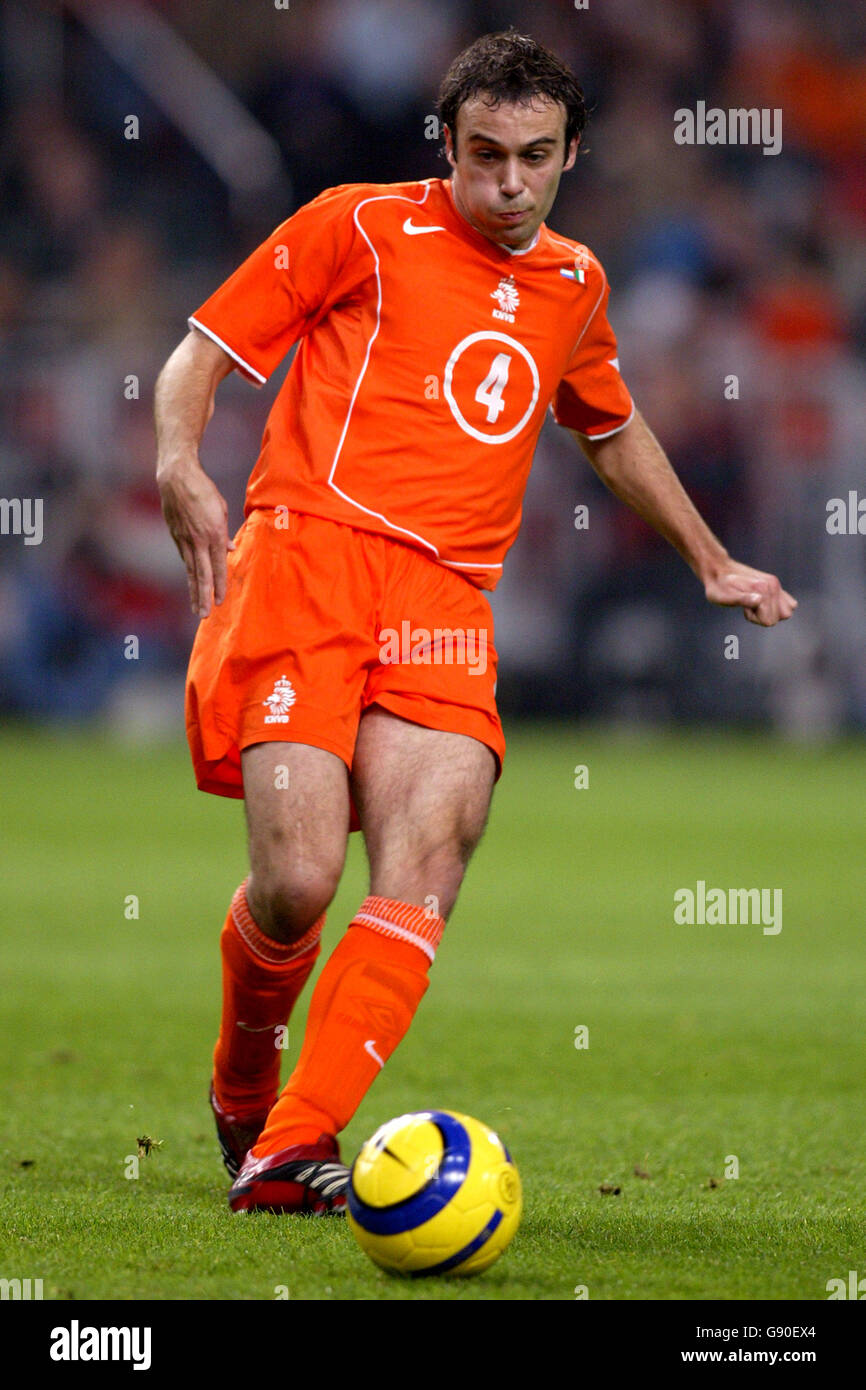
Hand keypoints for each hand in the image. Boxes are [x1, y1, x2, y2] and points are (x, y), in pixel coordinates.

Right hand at [157, 461, 233, 617]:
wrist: (176, 477)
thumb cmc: (203, 490)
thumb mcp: (221, 509)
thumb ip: (224, 533)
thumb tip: (230, 550)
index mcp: (212, 534)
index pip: (218, 566)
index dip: (220, 585)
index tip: (221, 601)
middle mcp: (197, 541)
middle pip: (201, 575)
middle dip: (203, 597)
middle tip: (204, 615)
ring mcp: (183, 539)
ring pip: (190, 571)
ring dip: (194, 591)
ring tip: (196, 607)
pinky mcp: (175, 535)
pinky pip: (184, 558)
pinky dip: (188, 573)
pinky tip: (191, 583)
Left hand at [704, 560, 796, 626]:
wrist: (718, 569)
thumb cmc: (718, 587)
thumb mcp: (723, 597)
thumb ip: (741, 599)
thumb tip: (759, 600)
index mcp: (762, 588)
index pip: (770, 621)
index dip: (756, 619)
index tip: (744, 609)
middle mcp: (773, 584)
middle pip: (781, 617)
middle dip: (764, 616)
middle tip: (748, 606)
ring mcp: (775, 583)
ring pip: (786, 611)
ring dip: (770, 611)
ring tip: (753, 603)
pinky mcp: (774, 583)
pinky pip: (787, 603)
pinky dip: (775, 606)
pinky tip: (758, 601)